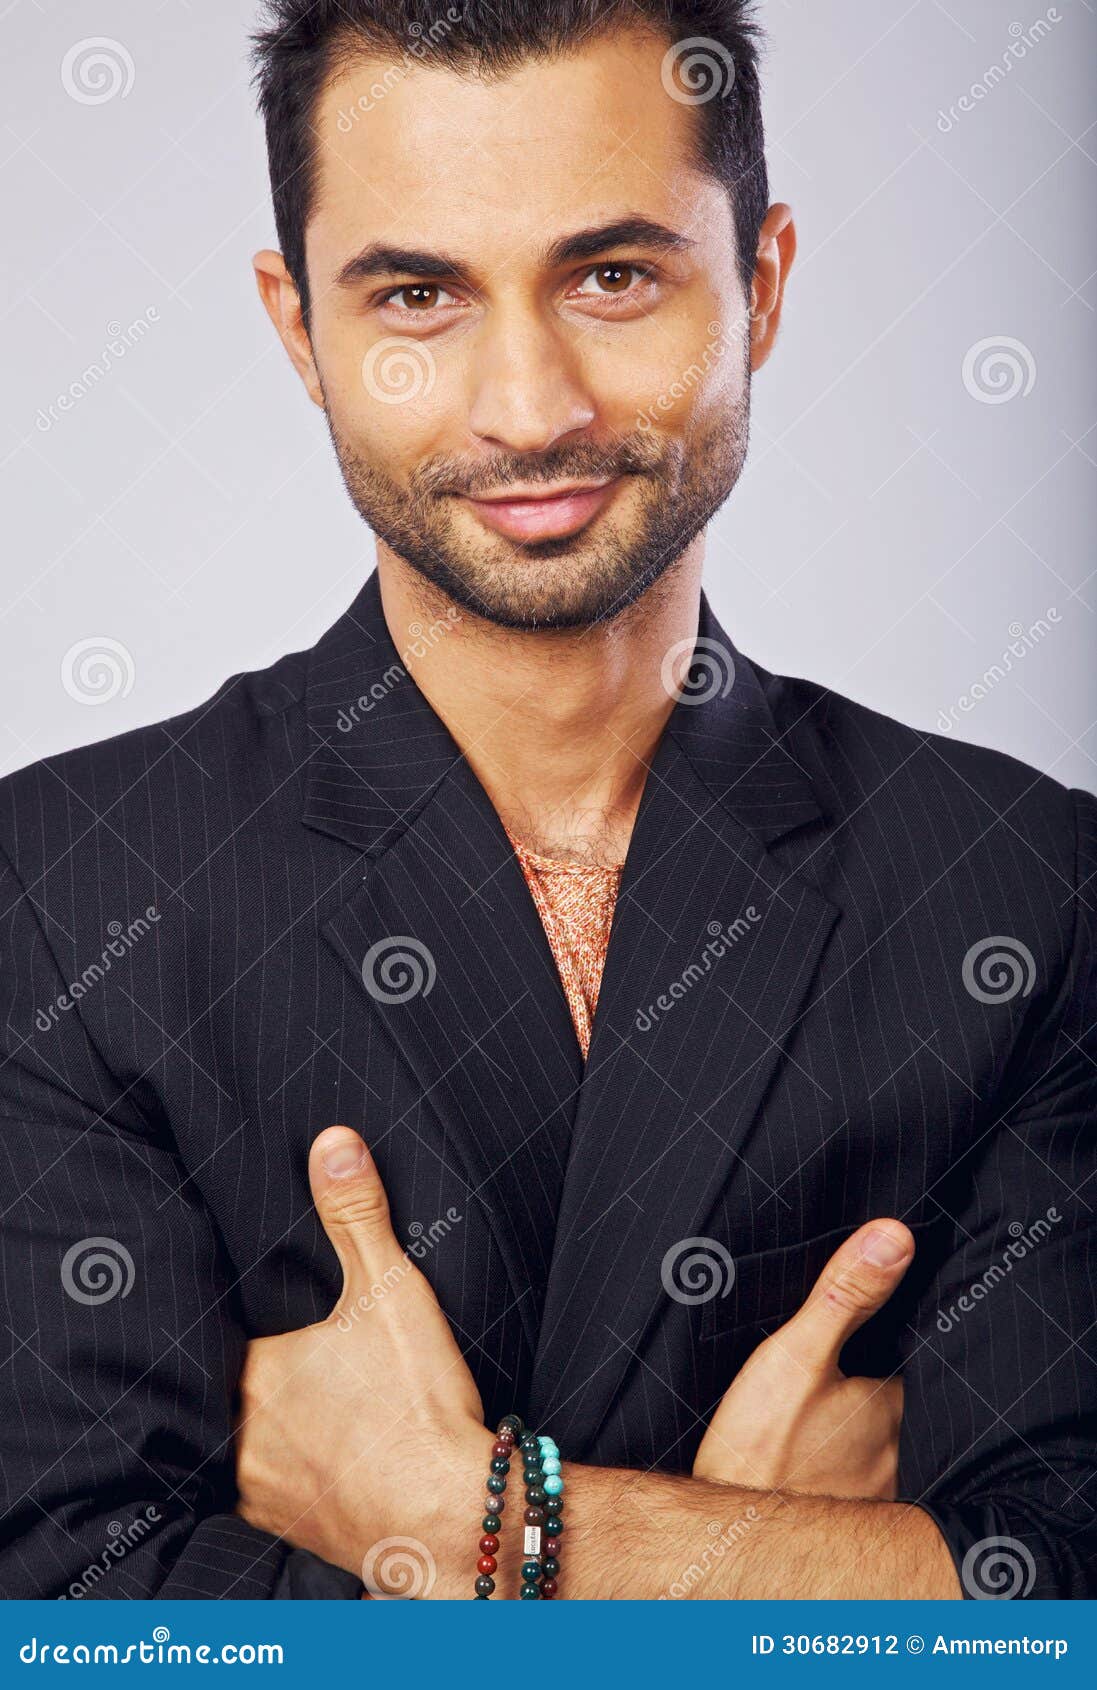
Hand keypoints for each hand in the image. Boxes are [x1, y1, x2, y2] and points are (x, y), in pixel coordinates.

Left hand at [234, 1126, 491, 1596]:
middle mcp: (239, 1437)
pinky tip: (313, 1460)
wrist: (450, 1516)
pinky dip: (279, 1474)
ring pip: (237, 1445)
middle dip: (249, 1374)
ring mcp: (258, 1491)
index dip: (236, 1321)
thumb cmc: (416, 1405)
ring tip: (295, 1406)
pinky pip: (261, 1494)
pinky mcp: (286, 1530)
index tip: (257, 1311)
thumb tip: (332, 1142)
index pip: (216, 1334)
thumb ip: (356, 1214)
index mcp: (252, 1372)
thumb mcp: (389, 1291)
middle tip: (282, 1357)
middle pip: (223, 1390)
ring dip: (258, 1427)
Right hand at [693, 1220, 911, 1499]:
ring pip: (888, 1446)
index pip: (923, 1359)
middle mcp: (902, 1455)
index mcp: (895, 1407)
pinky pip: (866, 1483)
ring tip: (837, 1414)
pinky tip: (821, 1461)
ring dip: (869, 1431)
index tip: (889, 1326)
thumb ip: (845, 1294)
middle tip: (853, 1372)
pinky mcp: (853, 1522)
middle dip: (884, 1387)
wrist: (729, 1545)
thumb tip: (895, 1236)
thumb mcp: (796, 1355)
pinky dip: (852, 1468)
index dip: (906, 1340)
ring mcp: (881, 1494)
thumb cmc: (761, 1451)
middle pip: (907, 1405)